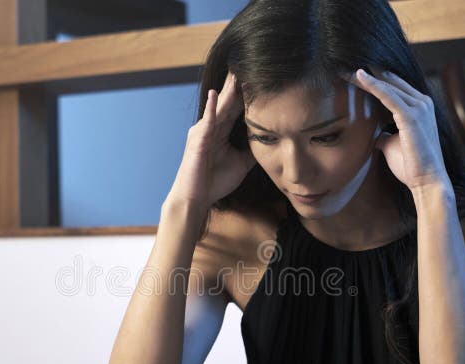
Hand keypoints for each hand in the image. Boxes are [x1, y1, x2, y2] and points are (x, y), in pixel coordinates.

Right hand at [167, 71, 256, 207]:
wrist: (196, 198)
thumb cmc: (214, 182)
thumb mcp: (241, 164)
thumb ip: (251, 150)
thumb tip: (268, 142)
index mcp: (220, 131)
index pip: (235, 107)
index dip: (245, 93)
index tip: (257, 76)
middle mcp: (210, 127)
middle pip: (227, 102)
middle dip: (237, 84)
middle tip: (247, 63)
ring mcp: (202, 132)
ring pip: (219, 107)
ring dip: (226, 90)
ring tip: (235, 72)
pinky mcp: (198, 140)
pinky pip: (206, 121)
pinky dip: (211, 108)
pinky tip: (215, 94)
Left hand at [349, 68, 450, 191]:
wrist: (427, 181)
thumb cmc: (411, 166)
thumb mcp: (393, 146)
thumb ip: (385, 135)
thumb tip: (376, 136)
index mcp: (419, 107)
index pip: (393, 87)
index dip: (374, 80)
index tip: (352, 76)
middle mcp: (422, 103)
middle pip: (390, 81)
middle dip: (367, 74)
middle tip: (344, 69)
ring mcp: (419, 108)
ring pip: (388, 85)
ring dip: (365, 77)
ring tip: (346, 71)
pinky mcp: (412, 116)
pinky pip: (389, 95)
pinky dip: (373, 85)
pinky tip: (360, 77)